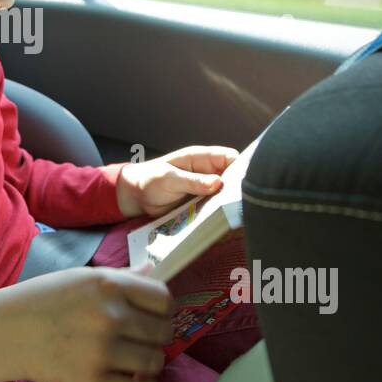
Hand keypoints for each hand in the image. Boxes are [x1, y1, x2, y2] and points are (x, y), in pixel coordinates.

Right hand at [0, 262, 174, 381]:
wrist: (6, 331)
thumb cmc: (43, 299)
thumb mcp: (82, 277)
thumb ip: (121, 276)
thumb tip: (152, 270)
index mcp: (109, 284)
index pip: (163, 300)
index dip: (163, 310)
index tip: (153, 317)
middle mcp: (111, 315)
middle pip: (163, 332)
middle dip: (157, 337)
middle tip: (141, 340)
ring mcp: (103, 350)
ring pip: (155, 362)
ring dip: (150, 363)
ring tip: (135, 360)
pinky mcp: (92, 380)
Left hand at [115, 145, 239, 218]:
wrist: (136, 197)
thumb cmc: (150, 180)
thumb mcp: (169, 178)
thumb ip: (192, 181)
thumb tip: (218, 183)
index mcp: (201, 158)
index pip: (230, 158)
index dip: (241, 167)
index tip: (245, 183)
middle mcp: (208, 173)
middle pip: (233, 178)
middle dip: (238, 189)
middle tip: (240, 204)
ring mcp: (206, 190)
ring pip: (227, 196)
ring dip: (229, 205)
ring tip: (234, 216)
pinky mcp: (202, 204)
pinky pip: (216, 209)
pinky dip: (220, 215)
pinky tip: (223, 223)